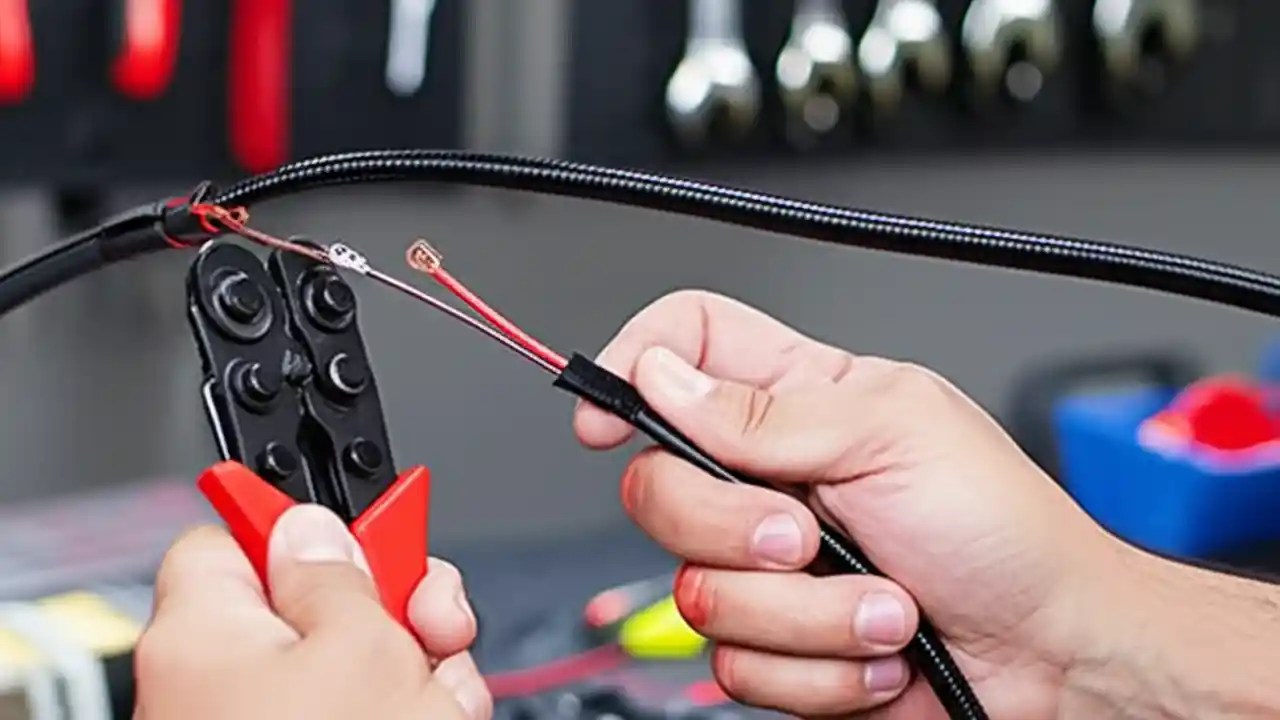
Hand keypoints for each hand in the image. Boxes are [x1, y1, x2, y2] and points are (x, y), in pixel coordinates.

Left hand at [134, 504, 492, 719]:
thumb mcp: (363, 643)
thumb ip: (341, 569)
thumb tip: (312, 525)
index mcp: (204, 632)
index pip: (234, 537)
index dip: (306, 525)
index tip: (364, 527)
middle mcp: (222, 683)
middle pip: (317, 600)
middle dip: (394, 606)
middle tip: (430, 621)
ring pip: (359, 660)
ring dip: (420, 668)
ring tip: (441, 698)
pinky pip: (365, 711)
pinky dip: (410, 711)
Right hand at [573, 290, 1134, 718]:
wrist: (1050, 657)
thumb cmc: (1004, 532)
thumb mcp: (894, 436)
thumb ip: (766, 409)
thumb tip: (664, 375)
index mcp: (798, 401)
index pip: (686, 346)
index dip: (634, 365)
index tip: (609, 419)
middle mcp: (769, 480)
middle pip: (656, 483)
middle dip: (734, 528)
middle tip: (810, 531)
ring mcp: (768, 567)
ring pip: (697, 589)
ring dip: (806, 612)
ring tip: (884, 599)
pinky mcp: (778, 644)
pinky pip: (738, 665)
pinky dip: (819, 667)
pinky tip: (874, 648)